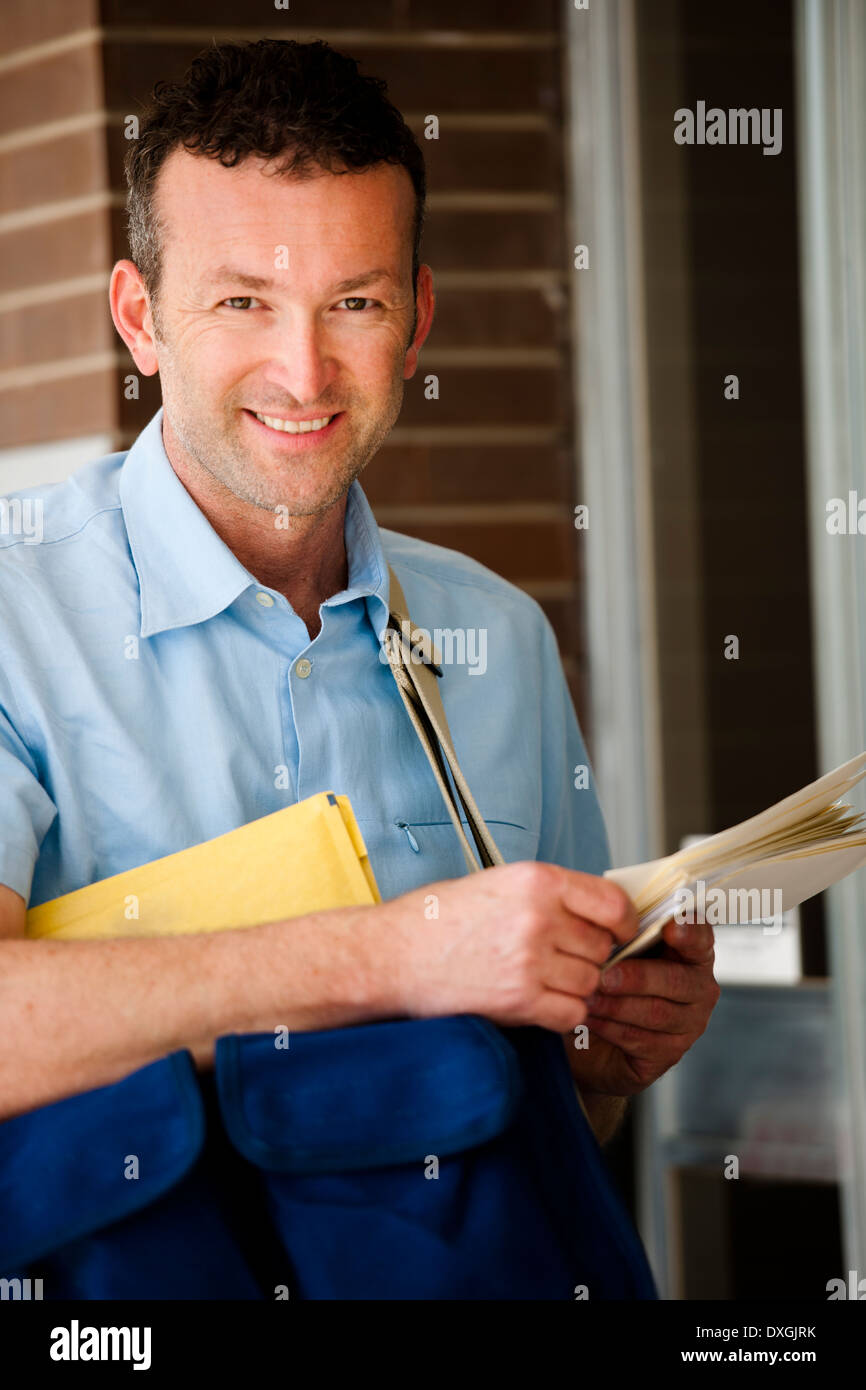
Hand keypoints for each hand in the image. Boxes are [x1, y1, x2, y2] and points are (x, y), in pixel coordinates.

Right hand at [385, 860, 637, 1031]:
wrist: (390, 955)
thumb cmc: (437, 919)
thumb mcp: (497, 883)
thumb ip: (550, 894)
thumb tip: (600, 913)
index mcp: (537, 880)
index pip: (613, 902)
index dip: (622, 922)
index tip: (618, 932)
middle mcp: (539, 917)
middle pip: (602, 946)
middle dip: (587, 957)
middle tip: (556, 959)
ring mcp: (530, 960)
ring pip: (590, 982)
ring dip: (573, 987)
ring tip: (538, 980)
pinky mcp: (519, 1000)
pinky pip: (572, 1014)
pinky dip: (561, 1014)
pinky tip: (537, 1003)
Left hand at [566, 916, 720, 1096]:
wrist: (595, 1039)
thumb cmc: (612, 985)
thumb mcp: (618, 954)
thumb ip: (624, 937)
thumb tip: (607, 922)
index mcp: (691, 953)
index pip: (701, 937)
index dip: (689, 932)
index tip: (670, 927)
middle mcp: (699, 988)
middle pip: (676, 980)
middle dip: (637, 977)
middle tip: (604, 976)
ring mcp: (689, 1023)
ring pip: (656, 1012)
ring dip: (617, 1005)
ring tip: (587, 998)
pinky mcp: (670, 1053)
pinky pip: (641, 1039)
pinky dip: (610, 1027)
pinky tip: (589, 1018)